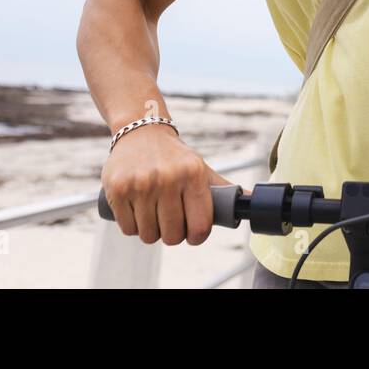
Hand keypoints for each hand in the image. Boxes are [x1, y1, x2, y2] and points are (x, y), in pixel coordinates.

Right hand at [101, 125, 233, 245]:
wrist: (141, 131)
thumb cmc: (175, 157)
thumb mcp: (201, 168)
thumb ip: (224, 188)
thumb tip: (252, 200)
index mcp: (193, 174)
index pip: (200, 226)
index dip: (197, 237)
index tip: (192, 234)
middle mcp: (167, 178)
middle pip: (172, 236)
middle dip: (173, 235)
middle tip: (171, 221)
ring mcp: (140, 184)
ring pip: (148, 235)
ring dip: (152, 232)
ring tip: (154, 214)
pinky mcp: (116, 189)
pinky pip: (128, 229)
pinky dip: (133, 227)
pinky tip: (138, 211)